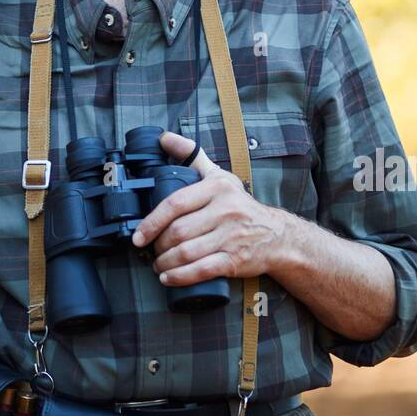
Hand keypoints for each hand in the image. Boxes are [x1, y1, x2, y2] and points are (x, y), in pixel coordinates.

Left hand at [131, 131, 288, 285]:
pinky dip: (180, 277)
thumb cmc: (241, 206)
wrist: (277, 235)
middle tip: (151, 251)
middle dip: (158, 246)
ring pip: (186, 253)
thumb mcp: (220, 177)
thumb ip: (192, 156)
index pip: (175, 203)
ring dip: (165, 263)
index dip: (152, 221)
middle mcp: (225, 210)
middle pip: (178, 231)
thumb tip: (164, 138)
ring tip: (158, 265)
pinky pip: (202, 270)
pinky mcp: (236, 260)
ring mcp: (231, 236)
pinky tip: (169, 278)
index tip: (139, 235)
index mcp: (217, 188)